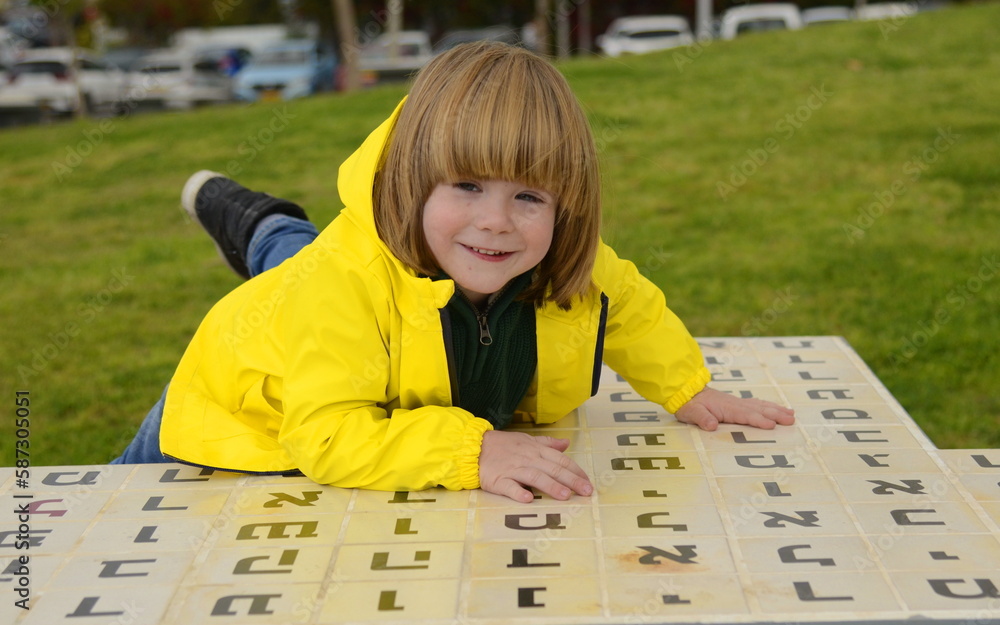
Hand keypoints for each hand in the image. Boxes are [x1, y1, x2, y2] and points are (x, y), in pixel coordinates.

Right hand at [478, 431, 593, 503]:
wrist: (474, 447)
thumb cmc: (503, 446)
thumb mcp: (526, 440)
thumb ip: (547, 443)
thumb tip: (566, 444)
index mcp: (535, 450)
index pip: (560, 460)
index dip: (576, 471)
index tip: (588, 482)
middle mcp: (527, 459)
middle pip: (552, 469)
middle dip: (571, 480)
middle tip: (586, 492)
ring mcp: (513, 469)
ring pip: (535, 477)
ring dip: (551, 486)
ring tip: (566, 496)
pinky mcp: (498, 480)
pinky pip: (509, 487)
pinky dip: (519, 492)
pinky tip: (529, 499)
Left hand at [675, 386, 794, 430]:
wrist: (686, 391)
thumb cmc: (689, 404)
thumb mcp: (691, 412)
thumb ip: (701, 418)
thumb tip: (711, 425)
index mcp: (726, 407)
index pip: (745, 415)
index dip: (758, 420)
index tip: (772, 426)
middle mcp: (735, 404)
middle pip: (759, 409)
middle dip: (776, 415)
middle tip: (791, 420)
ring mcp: (737, 402)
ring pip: (760, 406)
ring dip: (776, 410)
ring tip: (791, 414)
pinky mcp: (736, 404)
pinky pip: (756, 404)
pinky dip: (768, 406)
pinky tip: (776, 408)